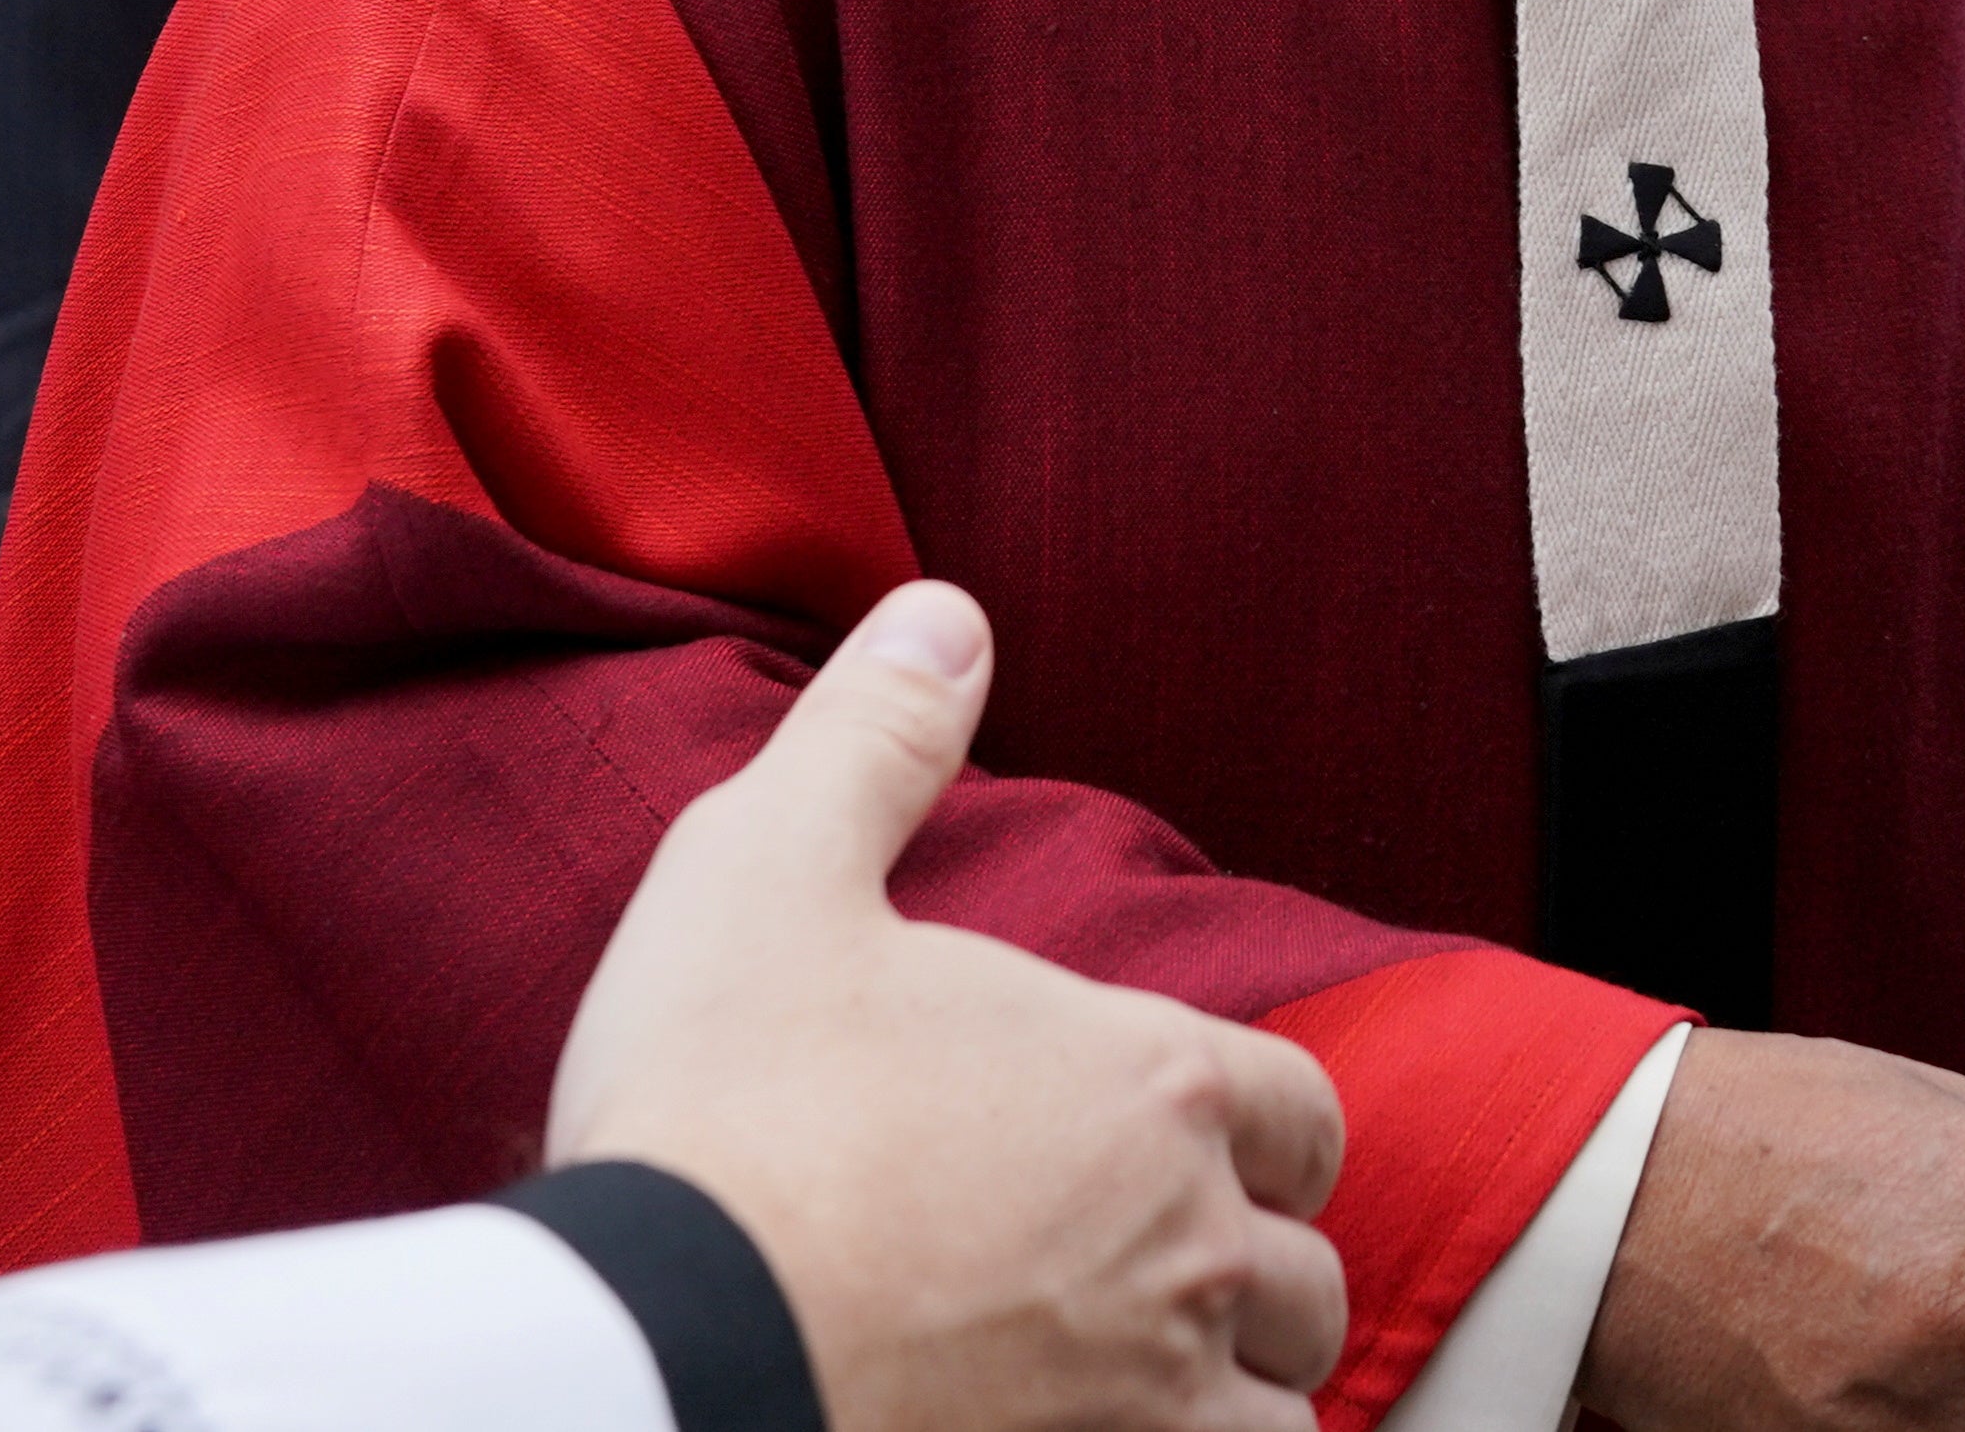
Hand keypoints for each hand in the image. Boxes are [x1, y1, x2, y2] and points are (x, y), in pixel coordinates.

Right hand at [553, 579, 1348, 1431]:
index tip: (1190, 1153)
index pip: (1294, 1112)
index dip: (1255, 1134)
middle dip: (1252, 1281)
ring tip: (1143, 1397)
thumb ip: (873, 739)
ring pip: (1280, 1416)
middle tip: (1159, 1288)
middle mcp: (1187, 1242)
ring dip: (1232, 1403)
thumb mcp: (766, 871)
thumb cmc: (717, 1111)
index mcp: (1148, 1080)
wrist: (660, 1345)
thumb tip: (948, 613)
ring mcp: (1148, 1395)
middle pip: (1304, 1279)